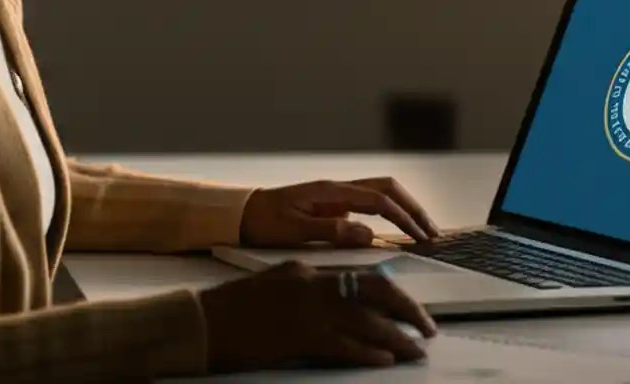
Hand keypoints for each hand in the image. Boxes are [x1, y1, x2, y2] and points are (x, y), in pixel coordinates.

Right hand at [199, 261, 437, 371]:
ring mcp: (307, 310)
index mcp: (307, 270)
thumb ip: (306, 285)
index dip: (390, 293)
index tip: (407, 307)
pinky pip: (345, 345)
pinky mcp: (300, 337)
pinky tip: (386, 359)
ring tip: (416, 349)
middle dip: (406, 308)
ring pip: (367, 320)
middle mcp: (312, 284)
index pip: (360, 277)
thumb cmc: (231, 309)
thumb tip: (336, 296)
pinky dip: (370, 353)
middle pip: (374, 291)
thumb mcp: (274, 283)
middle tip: (427, 325)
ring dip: (398, 336)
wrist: (201, 323)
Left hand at [239, 177, 440, 247]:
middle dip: (413, 208)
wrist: (242, 214)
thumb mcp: (293, 231)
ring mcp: (336, 196)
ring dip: (404, 208)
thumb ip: (330, 232)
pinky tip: (396, 231)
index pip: (379, 201)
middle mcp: (338, 189)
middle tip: (433, 232)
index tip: (421, 238)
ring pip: (380, 193)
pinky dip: (390, 213)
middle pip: (387, 189)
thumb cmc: (263, 222)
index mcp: (331, 193)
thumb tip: (368, 234)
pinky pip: (369, 204)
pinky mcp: (333, 205)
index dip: (404, 219)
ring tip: (422, 230)